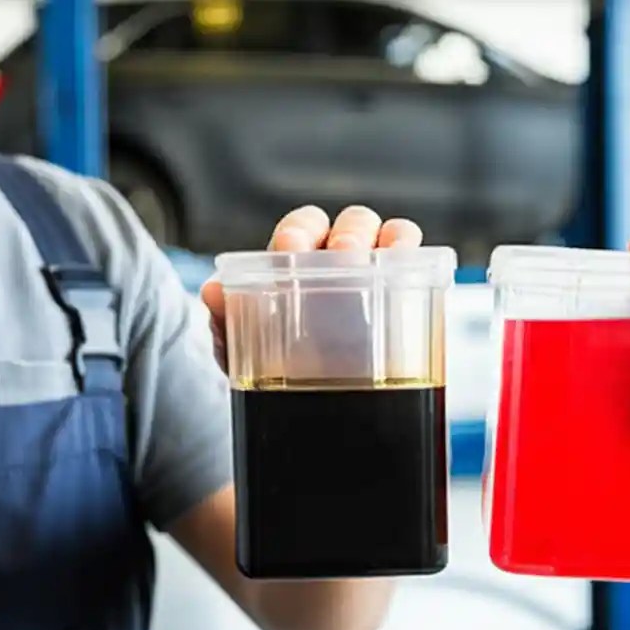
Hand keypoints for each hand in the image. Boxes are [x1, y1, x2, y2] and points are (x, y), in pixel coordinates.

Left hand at [200, 205, 422, 365]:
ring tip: (382, 258)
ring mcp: (377, 273)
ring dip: (390, 237)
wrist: (305, 405)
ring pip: (391, 233)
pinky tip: (411, 270)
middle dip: (349, 232)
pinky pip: (418, 263)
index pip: (303, 226)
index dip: (299, 229)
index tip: (290, 247)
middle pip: (352, 224)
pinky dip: (417, 255)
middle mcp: (341, 257)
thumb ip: (227, 321)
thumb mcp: (241, 347)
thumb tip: (211, 292)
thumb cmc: (273, 364)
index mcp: (300, 258)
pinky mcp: (406, 294)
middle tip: (344, 253)